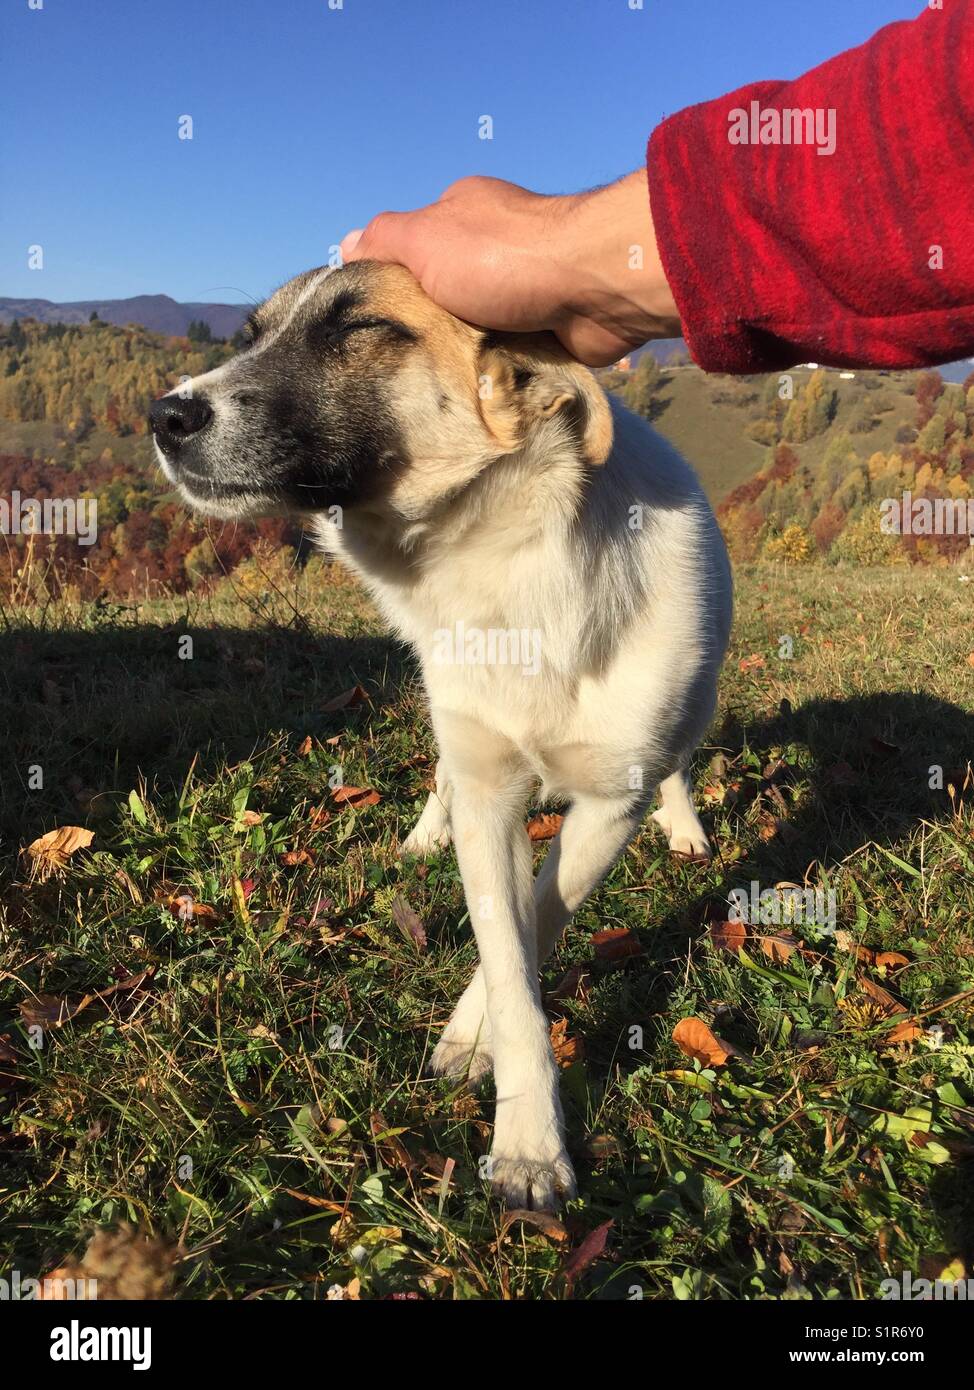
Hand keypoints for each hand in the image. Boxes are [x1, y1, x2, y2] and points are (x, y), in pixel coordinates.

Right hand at [340, 172, 679, 365]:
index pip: (411, 254)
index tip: (374, 328)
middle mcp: (494, 250)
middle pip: (443, 298)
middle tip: (406, 367)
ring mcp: (525, 289)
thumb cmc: (505, 257)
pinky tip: (481, 391)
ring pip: (477, 331)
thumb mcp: (426, 238)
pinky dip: (500, 370)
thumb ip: (385, 241)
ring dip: (465, 356)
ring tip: (439, 389)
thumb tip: (347, 244)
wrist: (595, 287)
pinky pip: (512, 355)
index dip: (391, 288)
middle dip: (430, 329)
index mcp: (462, 218)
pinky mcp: (551, 329)